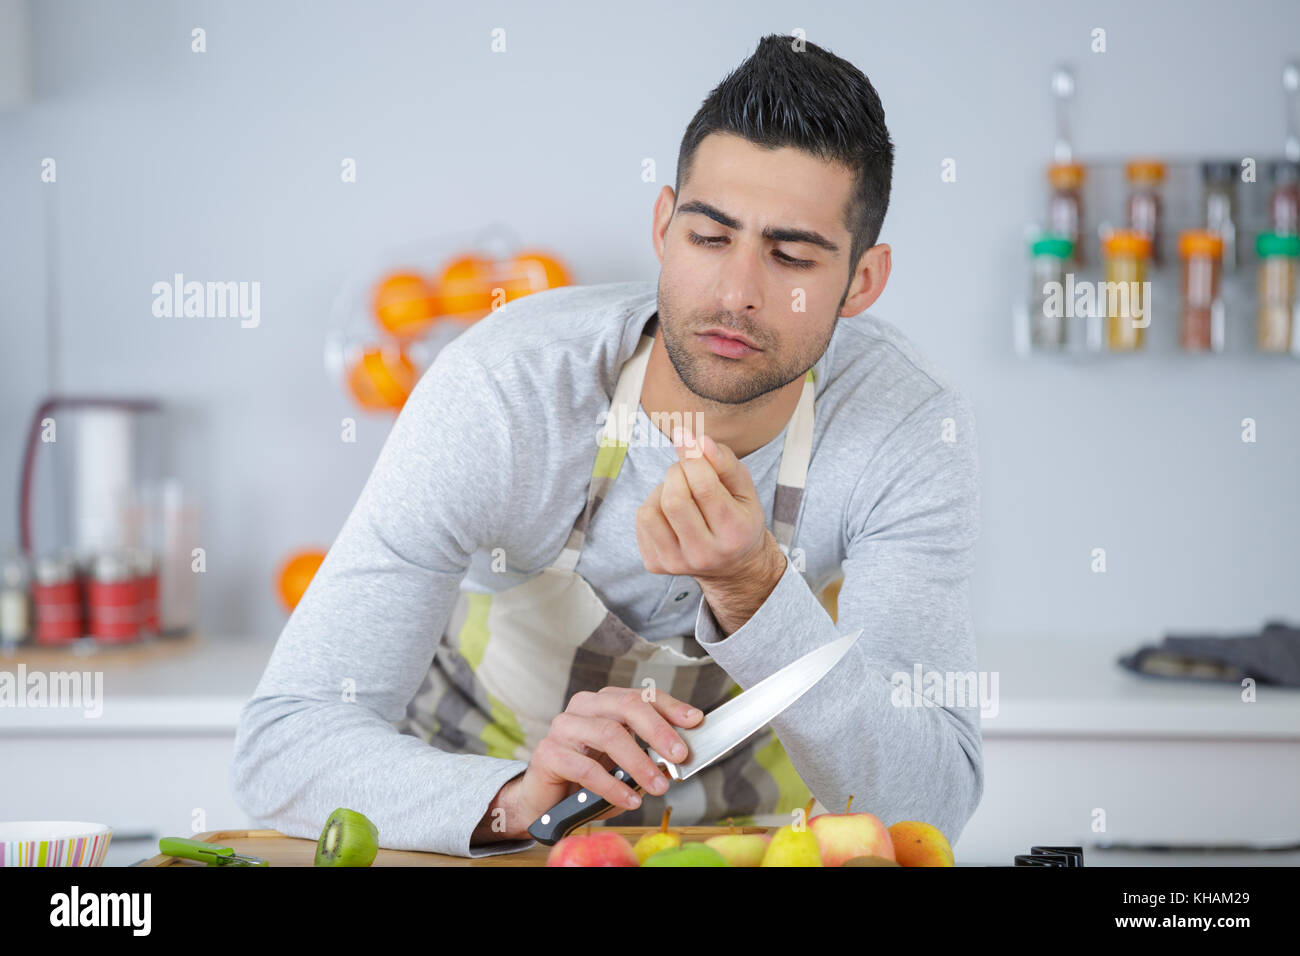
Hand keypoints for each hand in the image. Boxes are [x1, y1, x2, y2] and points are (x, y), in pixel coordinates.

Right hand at [495, 687, 703, 839]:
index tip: (695, 720)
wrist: (544, 801)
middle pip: (626, 706)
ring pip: (608, 734)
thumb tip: (679, 757)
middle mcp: (583, 707)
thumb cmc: (587, 779)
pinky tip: (629, 800)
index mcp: (604, 702)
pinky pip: (586, 768)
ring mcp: (563, 728)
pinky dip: (612, 786)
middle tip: (679, 755)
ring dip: (639, 762)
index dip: (670, 706)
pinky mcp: (549, 754)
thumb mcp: (624, 766)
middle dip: (658, 730)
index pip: (641, 696)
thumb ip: (648, 757)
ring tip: (659, 787)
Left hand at [635, 423, 768, 584]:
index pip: (704, 487)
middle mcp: (705, 554)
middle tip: (688, 471)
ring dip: (662, 491)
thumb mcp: (744, 489)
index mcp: (735, 533)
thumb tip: (699, 441)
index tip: (685, 436)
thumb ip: (725, 462)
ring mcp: (677, 563)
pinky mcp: (656, 565)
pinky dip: (654, 506)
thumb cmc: (738, 518)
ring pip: (650, 511)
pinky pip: (642, 520)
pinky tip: (671, 513)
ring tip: (681, 494)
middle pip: (674, 500)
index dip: (691, 455)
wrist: (732, 566)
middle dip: (677, 472)